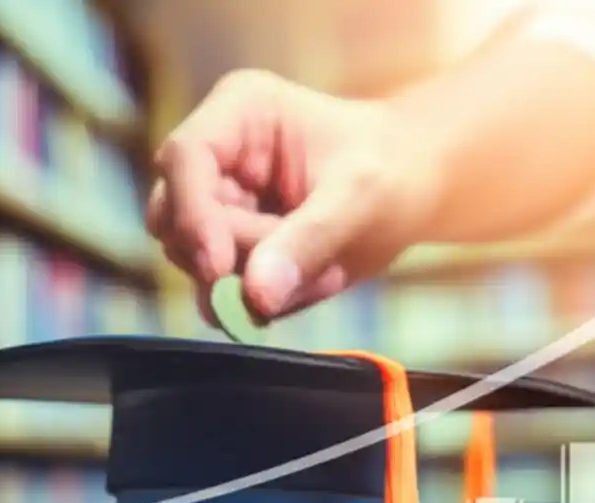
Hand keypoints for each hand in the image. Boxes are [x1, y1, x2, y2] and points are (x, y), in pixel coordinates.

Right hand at [148, 70, 441, 321]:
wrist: (417, 187)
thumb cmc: (394, 168)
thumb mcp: (361, 198)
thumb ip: (307, 242)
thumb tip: (255, 294)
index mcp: (241, 111)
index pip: (184, 159)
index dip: (192, 215)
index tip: (218, 267)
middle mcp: (219, 155)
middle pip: (177, 216)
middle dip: (232, 256)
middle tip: (306, 268)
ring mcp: (220, 202)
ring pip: (194, 259)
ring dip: (253, 282)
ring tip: (324, 271)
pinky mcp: (233, 244)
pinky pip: (224, 288)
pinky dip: (265, 298)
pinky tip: (317, 279)